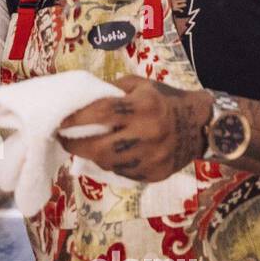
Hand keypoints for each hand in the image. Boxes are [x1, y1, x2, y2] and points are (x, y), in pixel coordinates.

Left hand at [60, 76, 212, 181]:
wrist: (200, 126)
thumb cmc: (164, 101)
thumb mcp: (141, 86)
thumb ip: (113, 90)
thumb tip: (81, 100)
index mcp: (144, 107)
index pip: (102, 113)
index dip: (77, 119)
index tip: (59, 122)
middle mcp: (148, 134)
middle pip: (101, 148)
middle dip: (77, 146)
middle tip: (64, 140)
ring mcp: (152, 158)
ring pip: (110, 164)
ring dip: (94, 155)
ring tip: (87, 146)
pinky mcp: (155, 174)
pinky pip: (124, 173)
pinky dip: (113, 164)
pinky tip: (112, 155)